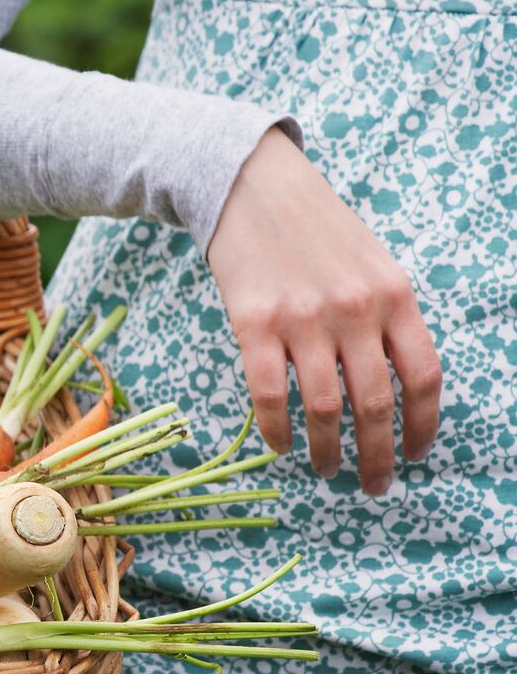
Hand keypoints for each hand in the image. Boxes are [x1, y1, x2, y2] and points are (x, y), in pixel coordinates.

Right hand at [205, 128, 440, 493]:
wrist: (250, 187)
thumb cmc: (314, 229)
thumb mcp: (371, 265)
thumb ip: (386, 318)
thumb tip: (392, 386)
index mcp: (394, 296)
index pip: (423, 376)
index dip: (423, 425)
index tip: (414, 455)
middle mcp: (355, 310)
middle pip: (376, 402)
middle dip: (378, 455)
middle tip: (373, 485)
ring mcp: (303, 318)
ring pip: (323, 406)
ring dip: (326, 450)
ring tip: (325, 470)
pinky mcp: (253, 323)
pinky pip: (268, 393)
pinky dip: (276, 428)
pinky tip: (280, 444)